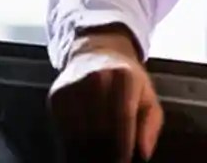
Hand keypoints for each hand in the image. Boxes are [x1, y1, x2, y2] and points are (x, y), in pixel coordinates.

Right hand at [48, 30, 162, 161]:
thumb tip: (143, 155)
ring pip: (78, 136)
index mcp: (124, 79)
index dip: (122, 151)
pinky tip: (82, 152)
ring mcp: (73, 87)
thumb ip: (150, 126)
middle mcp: (96, 79)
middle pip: (98, 133)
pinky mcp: (56, 96)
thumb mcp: (148, 97)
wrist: (97, 53)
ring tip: (95, 158)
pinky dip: (72, 148)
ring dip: (86, 155)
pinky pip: (63, 133)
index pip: (121, 124)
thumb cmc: (128, 81)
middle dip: (105, 157)